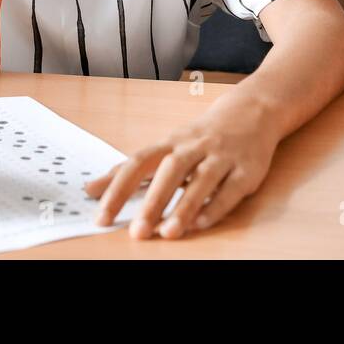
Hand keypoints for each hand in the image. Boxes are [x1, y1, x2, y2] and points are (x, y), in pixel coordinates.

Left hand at [85, 99, 277, 238]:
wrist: (253, 110)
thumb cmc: (201, 135)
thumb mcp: (165, 147)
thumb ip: (130, 170)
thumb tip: (90, 189)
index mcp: (170, 142)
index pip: (138, 163)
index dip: (117, 189)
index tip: (101, 217)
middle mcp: (194, 147)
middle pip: (171, 170)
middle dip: (154, 201)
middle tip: (138, 232)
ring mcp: (222, 157)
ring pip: (202, 180)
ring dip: (185, 207)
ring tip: (169, 233)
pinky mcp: (247, 170)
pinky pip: (231, 189)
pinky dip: (216, 206)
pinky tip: (202, 223)